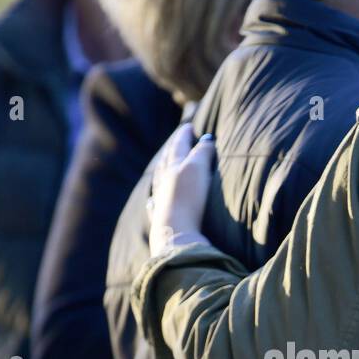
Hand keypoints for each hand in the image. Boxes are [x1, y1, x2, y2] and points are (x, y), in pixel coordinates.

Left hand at [148, 122, 215, 255]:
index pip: (179, 145)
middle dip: (172, 149)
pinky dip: (155, 198)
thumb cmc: (189, 198)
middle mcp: (164, 180)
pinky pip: (155, 204)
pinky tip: (152, 199)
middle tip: (176, 141)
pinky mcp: (161, 218)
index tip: (188, 126)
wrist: (177, 232)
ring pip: (159, 180)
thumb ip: (203, 152)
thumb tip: (206, 140)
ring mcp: (161, 199)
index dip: (184, 135)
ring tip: (163, 164)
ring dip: (163, 170)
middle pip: (167, 160)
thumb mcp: (198, 168)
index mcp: (174, 166)